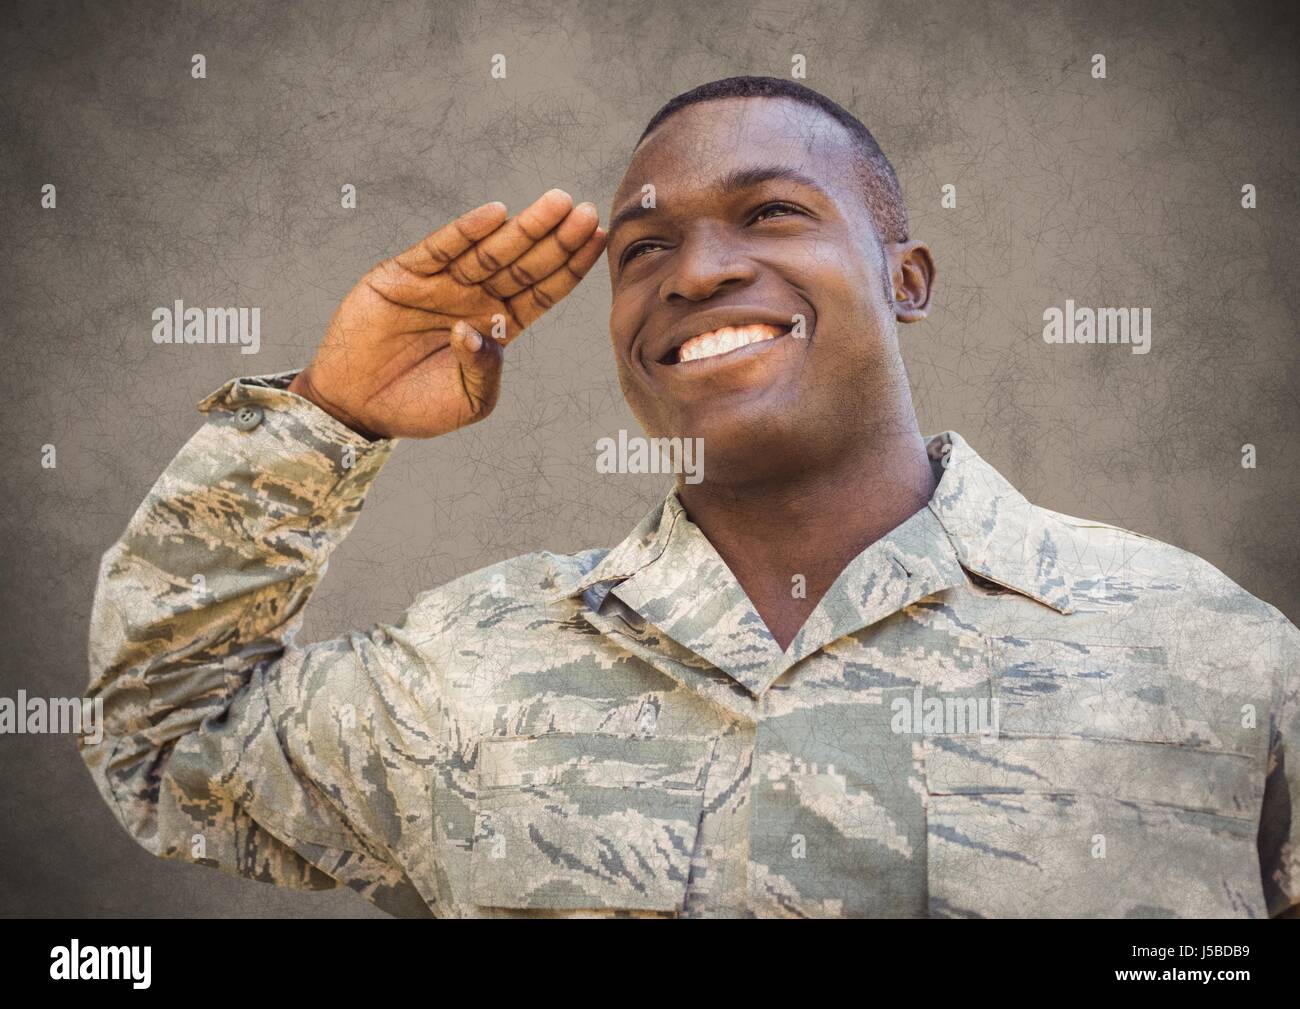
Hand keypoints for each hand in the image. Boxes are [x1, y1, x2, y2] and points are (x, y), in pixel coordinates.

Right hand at [289, 190, 605, 438]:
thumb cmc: (418, 407)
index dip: (570, 265)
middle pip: (523, 263)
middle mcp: (474, 298)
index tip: (598, 237)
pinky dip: (465, 231)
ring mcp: (440, 284)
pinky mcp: (403, 275)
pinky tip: (494, 214)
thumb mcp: (468, 401)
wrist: (357, 407)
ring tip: (556, 203)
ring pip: (489, 250)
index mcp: (498, 326)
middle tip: (584, 210)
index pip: (542, 289)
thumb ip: (485, 371)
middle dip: (555, 238)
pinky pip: (439, 249)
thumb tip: (479, 330)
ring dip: (523, 227)